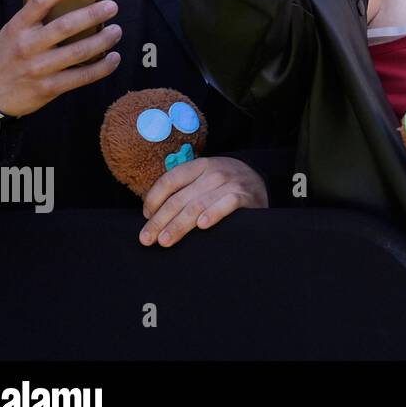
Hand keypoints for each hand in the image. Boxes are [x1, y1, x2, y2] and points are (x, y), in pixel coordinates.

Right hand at [0, 0, 120, 119]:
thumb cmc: (10, 54)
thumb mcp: (14, 31)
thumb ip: (36, 17)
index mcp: (18, 28)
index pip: (39, 3)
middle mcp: (28, 46)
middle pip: (66, 27)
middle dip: (93, 15)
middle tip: (112, 7)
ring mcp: (39, 68)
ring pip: (79, 51)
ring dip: (103, 40)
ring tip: (116, 31)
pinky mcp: (50, 87)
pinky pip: (83, 76)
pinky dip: (103, 67)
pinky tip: (114, 57)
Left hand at [139, 156, 267, 246]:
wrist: (259, 180)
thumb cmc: (223, 186)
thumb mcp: (204, 179)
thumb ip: (183, 191)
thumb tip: (152, 214)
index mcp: (199, 166)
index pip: (169, 180)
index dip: (154, 199)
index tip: (146, 217)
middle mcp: (213, 172)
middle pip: (180, 198)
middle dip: (160, 220)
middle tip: (147, 239)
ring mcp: (230, 183)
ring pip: (198, 205)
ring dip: (179, 225)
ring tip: (165, 240)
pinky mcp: (244, 195)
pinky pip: (226, 204)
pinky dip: (214, 214)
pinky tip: (202, 225)